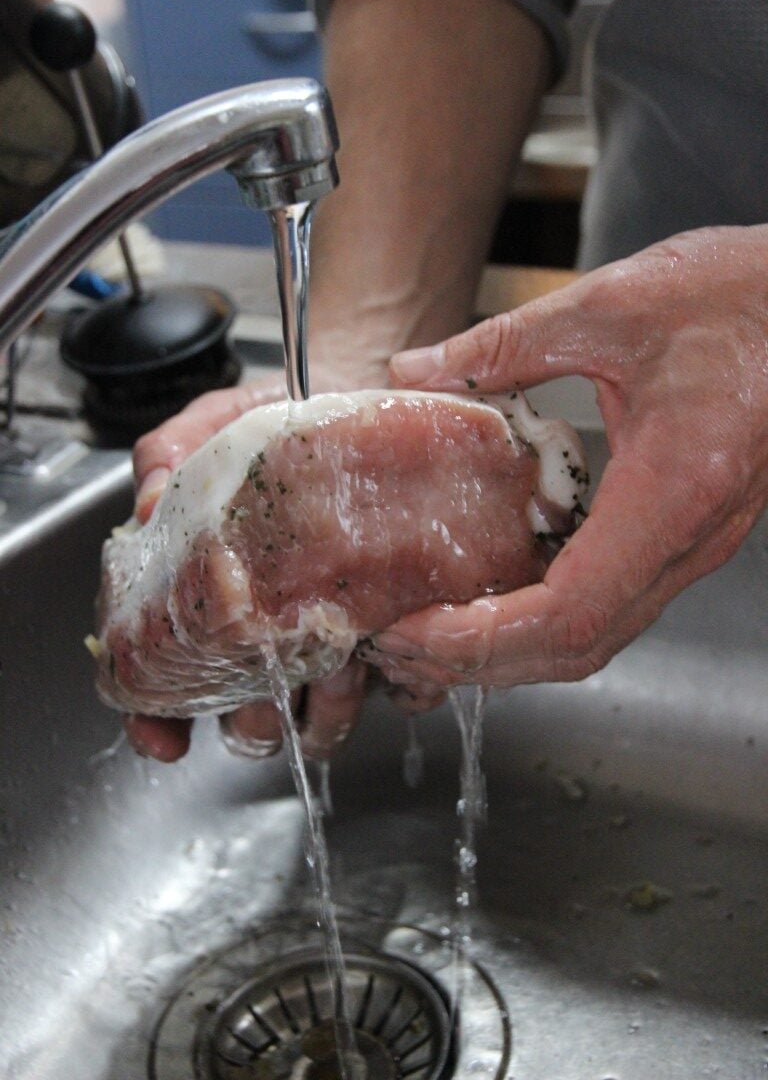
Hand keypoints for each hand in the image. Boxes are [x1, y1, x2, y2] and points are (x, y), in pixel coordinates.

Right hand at [126, 361, 378, 762]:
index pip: (166, 679)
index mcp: (214, 597)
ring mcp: (334, 636)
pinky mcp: (398, 627)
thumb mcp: (216, 421)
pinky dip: (396, 683)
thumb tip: (146, 506)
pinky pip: (401, 689)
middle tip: (268, 682)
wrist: (364, 390)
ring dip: (325, 709)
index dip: (157, 718)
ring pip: (321, 720)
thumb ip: (170, 453)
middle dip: (253, 719)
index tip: (164, 738)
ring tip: (340, 661)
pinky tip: (391, 646)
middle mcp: (270, 629)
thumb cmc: (283, 415)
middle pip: (246, 717)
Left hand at [367, 225, 767, 693]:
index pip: (571, 610)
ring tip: (429, 634)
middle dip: (481, 662)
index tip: (415, 630)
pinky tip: (490, 598)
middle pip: (577, 647)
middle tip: (398, 645)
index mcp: (672, 490)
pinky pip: (609, 605)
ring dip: (509, 652)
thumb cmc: (739, 298)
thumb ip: (501, 345)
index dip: (484, 638)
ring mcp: (690, 545)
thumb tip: (413, 370)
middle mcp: (688, 539)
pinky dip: (541, 621)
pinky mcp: (683, 535)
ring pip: (596, 638)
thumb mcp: (608, 307)